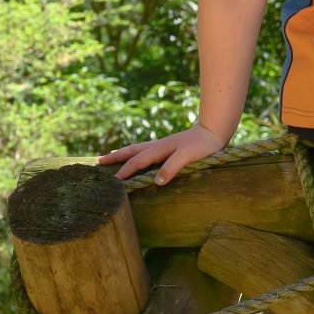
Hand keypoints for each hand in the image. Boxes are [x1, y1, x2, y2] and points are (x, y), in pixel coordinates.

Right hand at [98, 123, 226, 184]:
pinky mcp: (168, 147)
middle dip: (116, 157)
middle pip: (131, 151)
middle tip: (99, 161)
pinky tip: (138, 156)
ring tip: (110, 156)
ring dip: (123, 153)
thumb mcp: (186, 157)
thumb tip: (156, 181)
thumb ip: (172, 167)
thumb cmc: (201, 146)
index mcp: (158, 149)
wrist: (214, 132)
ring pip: (137, 149)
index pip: (137, 162)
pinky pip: (145, 150)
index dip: (125, 171)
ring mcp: (161, 145)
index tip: (113, 181)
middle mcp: (157, 146)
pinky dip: (136, 153)